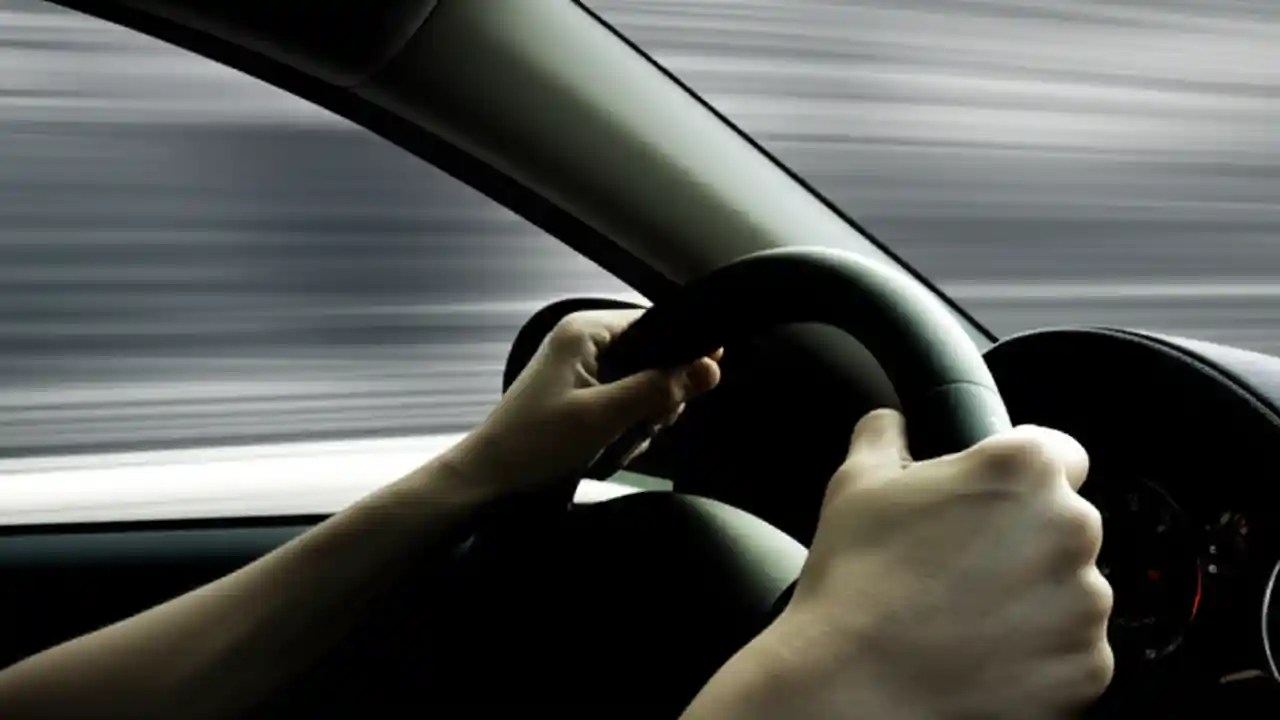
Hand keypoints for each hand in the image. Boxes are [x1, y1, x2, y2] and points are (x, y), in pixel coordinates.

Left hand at [445, 308, 721, 501]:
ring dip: (642, 417)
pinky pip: (624, 403)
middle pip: (653, 357)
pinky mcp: (580, 395)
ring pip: (642, 385)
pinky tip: (613, 447)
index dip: (681, 354)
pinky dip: (627, 427)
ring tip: (619, 441)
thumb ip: (658, 390)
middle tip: (643, 425)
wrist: (491, 480)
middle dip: (658, 396)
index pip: (655, 324)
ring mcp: (581, 370)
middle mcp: (584, 343)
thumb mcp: (604, 417)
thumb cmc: (535, 443)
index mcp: (585, 331)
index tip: (692, 388)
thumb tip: (712, 368)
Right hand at [684, 409, 1112, 719]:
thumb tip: (889, 424)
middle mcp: (1071, 529)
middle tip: (959, 566)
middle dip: (1023, 541)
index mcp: (1023, 469)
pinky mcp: (1088, 669)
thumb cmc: (855, 581)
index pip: (1058, 452)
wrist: (853, 686)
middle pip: (1063, 524)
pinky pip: (1072, 652)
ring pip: (1069, 590)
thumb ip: (884, 435)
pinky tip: (978, 655)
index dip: (1018, 479)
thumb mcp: (857, 484)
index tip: (989, 503)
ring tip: (963, 617)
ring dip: (1032, 599)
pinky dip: (1037, 656)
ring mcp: (1086, 605)